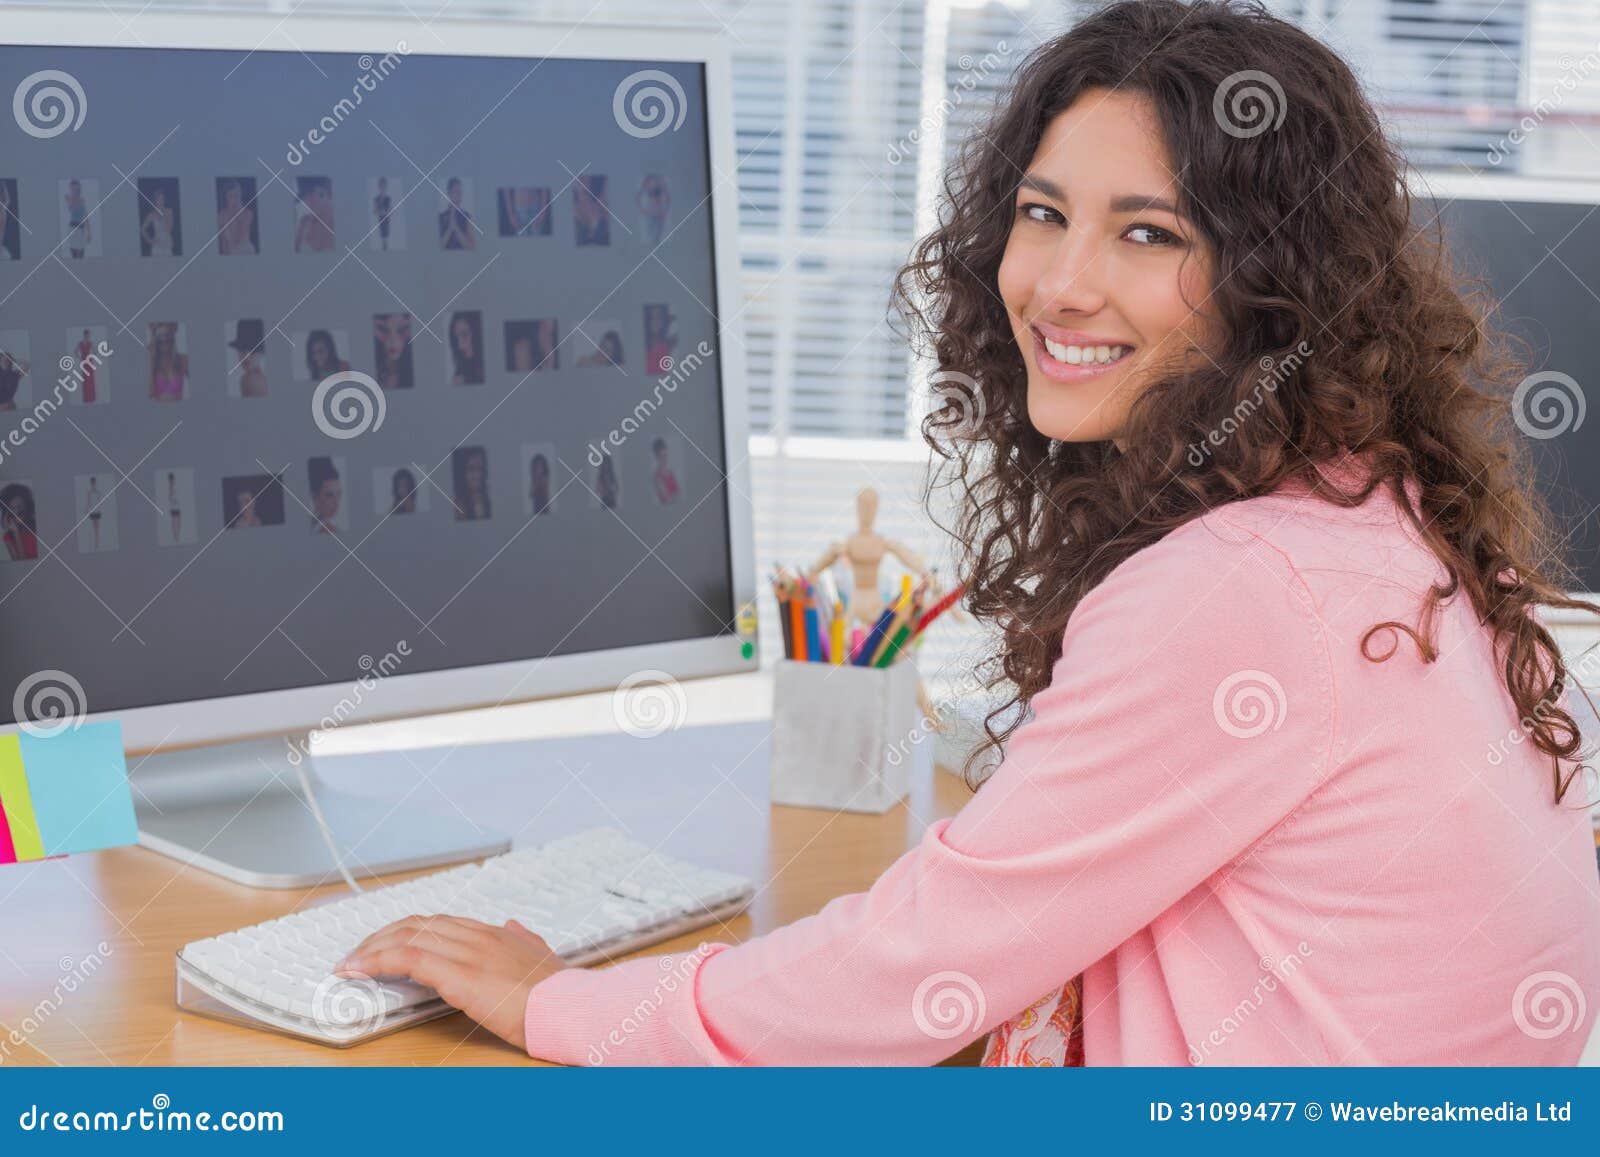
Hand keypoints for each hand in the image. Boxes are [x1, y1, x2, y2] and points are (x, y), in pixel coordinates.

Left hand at [336, 915, 570, 1050]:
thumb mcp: (543, 957)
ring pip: (406, 936)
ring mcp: (468, 952)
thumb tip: (515, 927)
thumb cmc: (559, 993)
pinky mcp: (459, 973)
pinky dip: (376, 960)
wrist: (570, 1006)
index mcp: (495, 934)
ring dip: (370, 948)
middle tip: (358, 956)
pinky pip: (407, 957)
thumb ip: (525, 940)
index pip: (438, 922)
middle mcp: (478, 936)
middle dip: (380, 937)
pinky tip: (359, 969)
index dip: (406, 931)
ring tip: (349, 964)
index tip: (385, 945)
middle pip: (416, 924)